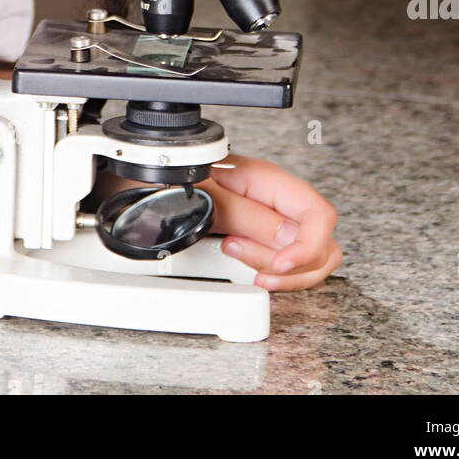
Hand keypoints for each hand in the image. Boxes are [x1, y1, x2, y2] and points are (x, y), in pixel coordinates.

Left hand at [92, 152, 340, 290]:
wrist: (136, 184)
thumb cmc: (164, 180)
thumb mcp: (203, 194)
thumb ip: (246, 215)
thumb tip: (288, 239)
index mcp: (266, 180)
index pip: (319, 214)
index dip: (308, 246)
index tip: (280, 265)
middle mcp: (274, 201)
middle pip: (322, 242)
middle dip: (291, 265)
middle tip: (249, 263)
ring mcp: (269, 223)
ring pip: (311, 259)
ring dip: (284, 274)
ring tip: (243, 264)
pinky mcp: (258, 242)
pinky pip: (287, 267)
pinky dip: (275, 277)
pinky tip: (248, 272)